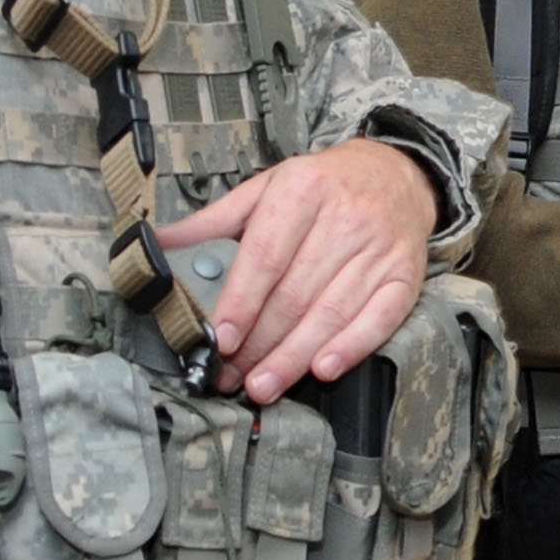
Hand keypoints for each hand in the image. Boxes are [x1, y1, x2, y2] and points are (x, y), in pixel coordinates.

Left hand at [155, 140, 435, 404]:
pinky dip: (352, 347)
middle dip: (259, 343)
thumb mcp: (265, 188)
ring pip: (331, 313)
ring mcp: (380, 249)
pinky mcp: (405, 274)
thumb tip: (153, 246)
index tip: (220, 338)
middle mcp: (346, 218)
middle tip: (231, 375)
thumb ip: (212, 221)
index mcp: (302, 191)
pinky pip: (380, 318)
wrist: (395, 174)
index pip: (266, 257)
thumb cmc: (322, 187)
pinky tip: (324, 369)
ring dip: (294, 357)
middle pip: (295, 294)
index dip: (240, 303)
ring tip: (263, 385)